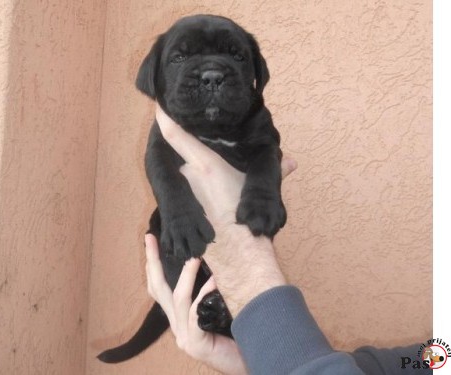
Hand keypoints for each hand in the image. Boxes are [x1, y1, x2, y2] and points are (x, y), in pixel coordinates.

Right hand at [145, 234, 247, 374]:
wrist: (254, 363)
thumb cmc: (240, 334)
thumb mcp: (220, 308)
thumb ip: (213, 290)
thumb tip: (216, 258)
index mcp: (181, 318)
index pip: (160, 287)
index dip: (153, 264)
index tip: (150, 239)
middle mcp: (178, 326)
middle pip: (158, 290)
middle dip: (153, 262)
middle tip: (150, 238)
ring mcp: (185, 337)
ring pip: (178, 299)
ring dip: (187, 274)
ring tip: (196, 255)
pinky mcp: (196, 344)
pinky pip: (196, 314)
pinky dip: (205, 294)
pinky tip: (216, 280)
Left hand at [156, 103, 296, 316]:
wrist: (237, 253)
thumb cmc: (249, 217)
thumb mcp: (261, 188)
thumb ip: (274, 170)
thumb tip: (293, 162)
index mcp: (205, 164)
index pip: (175, 135)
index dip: (165, 119)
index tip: (157, 106)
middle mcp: (187, 176)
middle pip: (183, 158)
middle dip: (192, 157)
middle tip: (200, 155)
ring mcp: (181, 195)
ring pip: (183, 178)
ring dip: (190, 179)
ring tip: (206, 186)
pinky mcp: (179, 212)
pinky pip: (181, 195)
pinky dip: (189, 195)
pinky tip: (201, 201)